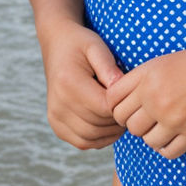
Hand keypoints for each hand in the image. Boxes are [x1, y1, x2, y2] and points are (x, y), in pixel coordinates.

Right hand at [40, 22, 124, 149]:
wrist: (57, 44)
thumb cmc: (80, 44)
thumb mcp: (96, 47)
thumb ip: (109, 68)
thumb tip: (122, 90)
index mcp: (68, 83)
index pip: (104, 108)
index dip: (122, 105)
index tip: (131, 95)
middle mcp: (58, 104)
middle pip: (98, 125)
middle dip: (118, 119)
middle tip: (130, 106)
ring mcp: (55, 117)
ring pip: (91, 138)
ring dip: (110, 131)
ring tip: (120, 113)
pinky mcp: (56, 125)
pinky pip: (82, 142)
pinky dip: (99, 138)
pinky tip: (107, 123)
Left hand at [105, 41, 185, 158]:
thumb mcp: (165, 62)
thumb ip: (141, 80)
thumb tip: (119, 102)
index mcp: (147, 75)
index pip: (112, 100)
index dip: (117, 106)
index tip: (129, 106)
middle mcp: (155, 97)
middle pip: (127, 123)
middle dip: (134, 122)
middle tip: (148, 118)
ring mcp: (173, 118)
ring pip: (145, 140)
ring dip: (152, 135)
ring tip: (164, 125)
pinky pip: (166, 151)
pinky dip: (167, 146)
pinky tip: (175, 135)